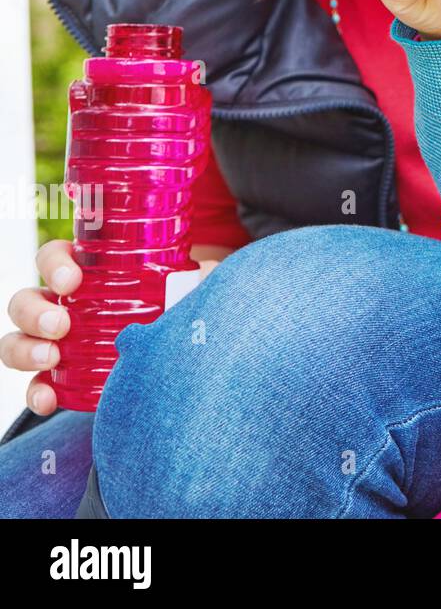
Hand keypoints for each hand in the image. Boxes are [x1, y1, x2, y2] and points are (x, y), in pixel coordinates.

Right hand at [1, 241, 221, 415]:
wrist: (186, 345)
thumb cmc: (182, 300)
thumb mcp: (189, 284)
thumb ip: (198, 276)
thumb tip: (206, 275)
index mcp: (90, 271)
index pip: (54, 257)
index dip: (54, 264)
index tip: (73, 279)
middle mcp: (65, 303)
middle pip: (25, 300)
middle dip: (35, 312)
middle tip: (63, 324)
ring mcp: (58, 341)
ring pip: (18, 340)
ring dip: (25, 348)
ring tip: (51, 357)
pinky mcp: (63, 378)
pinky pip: (35, 385)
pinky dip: (35, 392)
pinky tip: (49, 399)